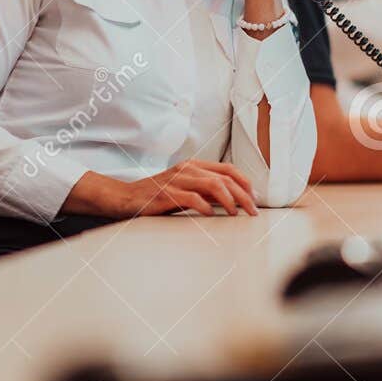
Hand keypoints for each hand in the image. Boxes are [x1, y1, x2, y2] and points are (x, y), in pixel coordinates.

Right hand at [110, 160, 259, 216]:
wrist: (125, 198)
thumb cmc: (158, 196)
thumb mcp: (186, 189)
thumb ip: (207, 191)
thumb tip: (234, 199)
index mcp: (194, 165)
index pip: (228, 169)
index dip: (245, 182)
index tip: (255, 197)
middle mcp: (188, 169)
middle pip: (225, 178)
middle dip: (244, 195)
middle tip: (253, 211)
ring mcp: (176, 180)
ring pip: (213, 185)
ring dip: (229, 200)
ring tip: (236, 214)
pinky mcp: (166, 194)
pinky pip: (191, 197)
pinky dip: (205, 206)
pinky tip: (212, 215)